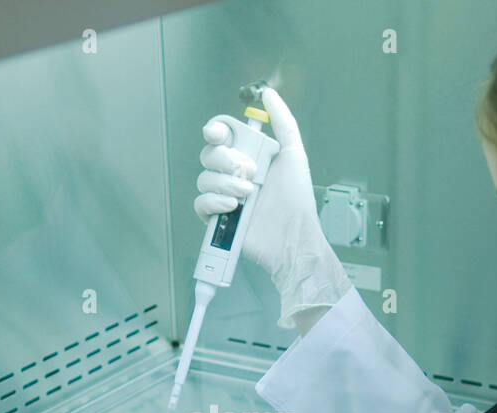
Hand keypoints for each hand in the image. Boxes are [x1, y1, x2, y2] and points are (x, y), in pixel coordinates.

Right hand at [194, 87, 351, 330]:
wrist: (293, 235)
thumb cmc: (297, 199)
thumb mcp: (294, 154)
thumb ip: (283, 122)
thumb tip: (269, 93)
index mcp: (248, 155)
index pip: (221, 135)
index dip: (215, 130)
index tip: (219, 134)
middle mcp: (233, 173)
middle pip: (209, 154)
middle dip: (226, 160)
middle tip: (250, 172)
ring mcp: (224, 195)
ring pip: (204, 178)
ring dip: (225, 183)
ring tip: (248, 194)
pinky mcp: (217, 218)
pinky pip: (200, 202)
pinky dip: (214, 201)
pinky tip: (234, 207)